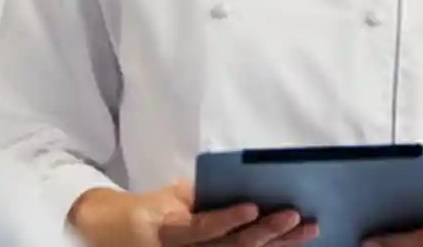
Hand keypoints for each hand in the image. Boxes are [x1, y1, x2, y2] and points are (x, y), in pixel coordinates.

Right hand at [70, 179, 319, 246]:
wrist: (116, 238)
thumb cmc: (146, 211)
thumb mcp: (166, 197)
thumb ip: (198, 194)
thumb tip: (238, 181)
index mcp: (168, 231)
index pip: (200, 228)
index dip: (227, 220)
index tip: (253, 207)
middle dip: (266, 235)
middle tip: (296, 217)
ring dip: (277, 246)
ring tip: (306, 230)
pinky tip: (293, 242)